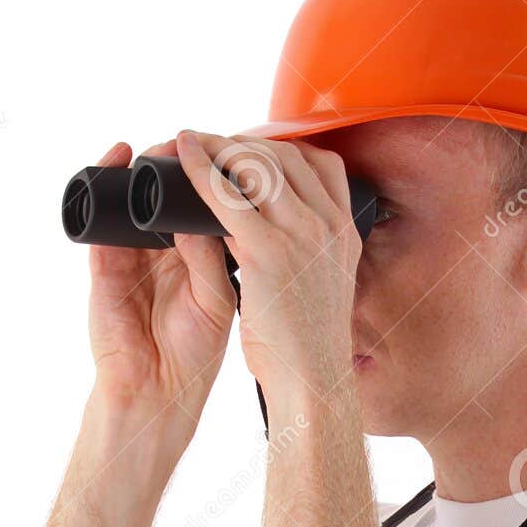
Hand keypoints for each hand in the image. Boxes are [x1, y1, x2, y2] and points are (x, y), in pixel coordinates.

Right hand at [87, 139, 238, 449]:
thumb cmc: (193, 353)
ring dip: (143, 165)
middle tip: (190, 137)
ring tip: (156, 140)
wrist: (157, 392)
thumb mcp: (216, 299)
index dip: (212, 178)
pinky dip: (106, 182)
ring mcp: (132, 254)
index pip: (205, 207)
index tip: (224, 148)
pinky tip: (118, 158)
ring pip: (134, 197)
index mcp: (198, 259)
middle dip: (179, 165)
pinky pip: (103, 212)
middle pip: (170, 195)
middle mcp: (165, 251)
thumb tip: (213, 205)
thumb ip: (211, 255)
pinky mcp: (103, 262)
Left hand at [173, 129, 360, 406]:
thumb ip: (313, 256)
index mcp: (345, 232)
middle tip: (213, 145)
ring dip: (219, 145)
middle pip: (285, 155)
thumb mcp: (325, 289)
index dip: (281, 150)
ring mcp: (300, 234)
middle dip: (244, 142)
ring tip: (192, 145)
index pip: (320, 164)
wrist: (313, 383)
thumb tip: (291, 239)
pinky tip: (182, 158)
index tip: (253, 153)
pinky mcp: (266, 250)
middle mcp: (328, 224)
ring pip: (255, 164)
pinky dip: (200, 168)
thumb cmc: (311, 348)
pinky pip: (224, 193)